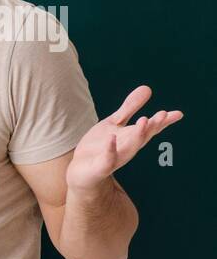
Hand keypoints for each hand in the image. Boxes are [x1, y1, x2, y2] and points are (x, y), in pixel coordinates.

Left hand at [66, 85, 182, 191]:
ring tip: (144, 120)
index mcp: (132, 137)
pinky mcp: (100, 167)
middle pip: (142, 136)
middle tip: (162, 114)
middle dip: (152, 126)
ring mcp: (115, 158)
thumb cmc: (99, 146)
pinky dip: (110, 150)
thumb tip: (147, 87)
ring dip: (138, 135)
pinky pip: (107, 160)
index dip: (163, 121)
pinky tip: (111, 138)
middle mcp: (127, 148)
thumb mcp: (114, 123)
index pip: (150, 128)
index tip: (177, 114)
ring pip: (130, 148)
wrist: (81, 171)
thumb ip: (130, 107)